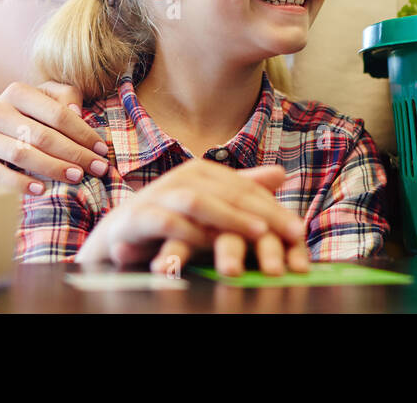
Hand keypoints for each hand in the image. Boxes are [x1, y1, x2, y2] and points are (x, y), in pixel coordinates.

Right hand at [0, 80, 111, 193]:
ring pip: (22, 154)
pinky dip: (20, 184)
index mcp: (17, 93)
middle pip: (42, 135)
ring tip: (77, 177)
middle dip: (75, 153)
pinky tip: (41, 190)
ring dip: (53, 167)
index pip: (57, 113)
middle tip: (98, 168)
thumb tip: (79, 113)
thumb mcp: (43, 96)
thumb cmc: (22, 114)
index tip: (102, 149)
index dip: (83, 132)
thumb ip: (65, 96)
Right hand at [73, 160, 308, 272]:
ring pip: (198, 200)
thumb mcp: (209, 207)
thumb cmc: (170, 221)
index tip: (299, 231)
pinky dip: (189, 232)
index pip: (245, 188)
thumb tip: (282, 174)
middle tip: (288, 234)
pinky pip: (166, 222)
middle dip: (261, 213)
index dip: (274, 208)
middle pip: (228, 191)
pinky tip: (209, 244)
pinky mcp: (136, 218)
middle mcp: (182, 178)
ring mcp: (158, 196)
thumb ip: (241, 190)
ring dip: (229, 217)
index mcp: (202, 172)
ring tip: (256, 232)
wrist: (117, 237)